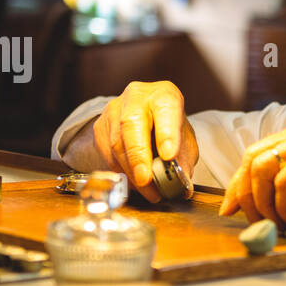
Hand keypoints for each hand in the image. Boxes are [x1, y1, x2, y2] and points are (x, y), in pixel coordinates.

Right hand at [92, 81, 198, 201]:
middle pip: (132, 124)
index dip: (167, 132)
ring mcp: (114, 110)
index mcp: (164, 95)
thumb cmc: (168, 129)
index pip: (165, 108)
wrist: (145, 120)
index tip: (169, 155)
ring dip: (131, 171)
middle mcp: (136, 97)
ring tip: (148, 191)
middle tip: (146, 179)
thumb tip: (182, 184)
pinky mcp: (100, 127)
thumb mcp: (185, 141)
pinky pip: (106, 153)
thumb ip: (184, 159)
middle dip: (139, 156)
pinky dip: (120, 172)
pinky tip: (134, 183)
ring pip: (117, 142)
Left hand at [219, 116, 285, 229]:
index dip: (241, 182)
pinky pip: (283, 181)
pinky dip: (283, 206)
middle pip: (252, 157)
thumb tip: (264, 207)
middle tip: (248, 220)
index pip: (258, 153)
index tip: (233, 207)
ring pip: (261, 168)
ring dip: (263, 202)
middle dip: (243, 192)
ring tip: (279, 222)